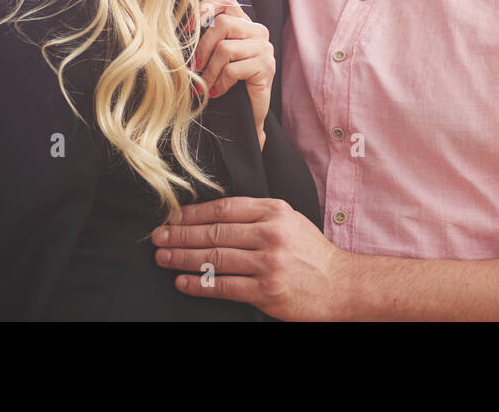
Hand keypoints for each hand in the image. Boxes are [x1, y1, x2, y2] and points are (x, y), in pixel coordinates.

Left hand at [151, 196, 352, 320]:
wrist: (341, 285)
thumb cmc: (311, 253)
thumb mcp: (289, 221)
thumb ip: (257, 215)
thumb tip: (214, 215)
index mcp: (275, 211)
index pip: (224, 207)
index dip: (193, 213)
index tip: (172, 217)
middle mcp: (271, 234)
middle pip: (215, 232)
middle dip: (180, 235)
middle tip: (158, 237)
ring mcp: (269, 264)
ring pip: (215, 258)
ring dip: (183, 258)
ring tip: (163, 257)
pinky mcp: (266, 291)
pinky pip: (223, 286)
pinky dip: (198, 284)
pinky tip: (182, 281)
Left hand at [193, 0, 272, 146]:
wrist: (248, 114)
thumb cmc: (228, 83)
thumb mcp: (215, 56)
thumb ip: (206, 38)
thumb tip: (182, 30)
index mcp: (244, 23)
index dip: (205, 7)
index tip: (188, 28)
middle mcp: (257, 31)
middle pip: (223, 23)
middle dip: (202, 47)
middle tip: (194, 67)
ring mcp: (264, 48)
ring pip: (225, 48)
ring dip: (209, 71)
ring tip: (203, 85)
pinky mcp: (266, 67)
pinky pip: (233, 70)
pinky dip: (220, 83)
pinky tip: (217, 92)